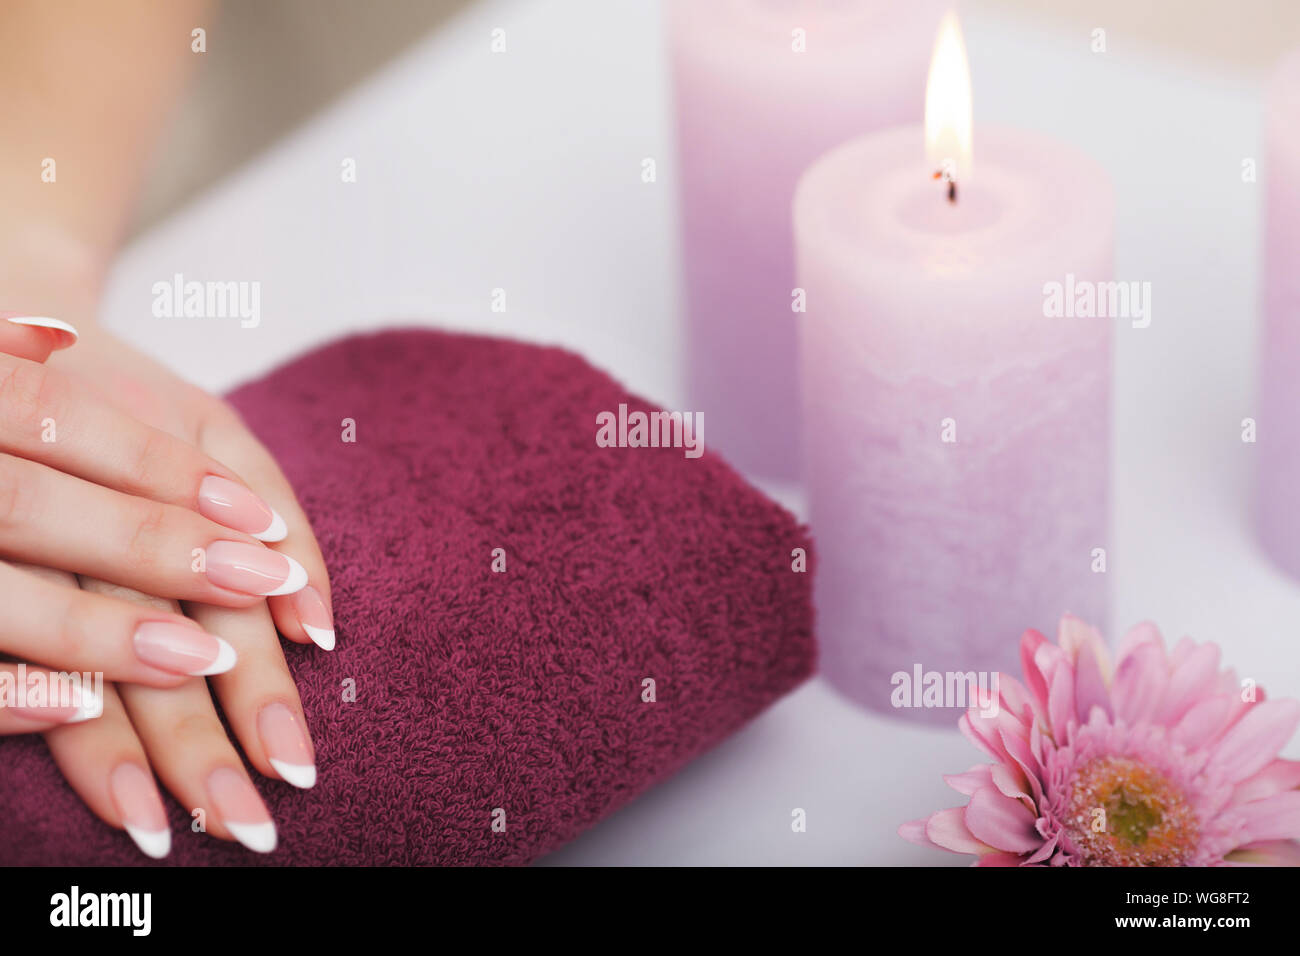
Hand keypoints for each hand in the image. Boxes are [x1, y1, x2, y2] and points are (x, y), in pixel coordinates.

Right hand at [1, 319, 334, 855]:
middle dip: (196, 739)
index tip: (291, 752)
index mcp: (144, 471)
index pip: (215, 594)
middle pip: (142, 645)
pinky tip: (84, 781)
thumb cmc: (122, 395)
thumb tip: (319, 625)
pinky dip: (27, 714)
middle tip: (252, 818)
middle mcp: (65, 510)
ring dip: (116, 755)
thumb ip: (273, 507)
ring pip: (61, 661)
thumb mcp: (211, 427)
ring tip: (169, 828)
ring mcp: (4, 545)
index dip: (254, 674)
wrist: (3, 338)